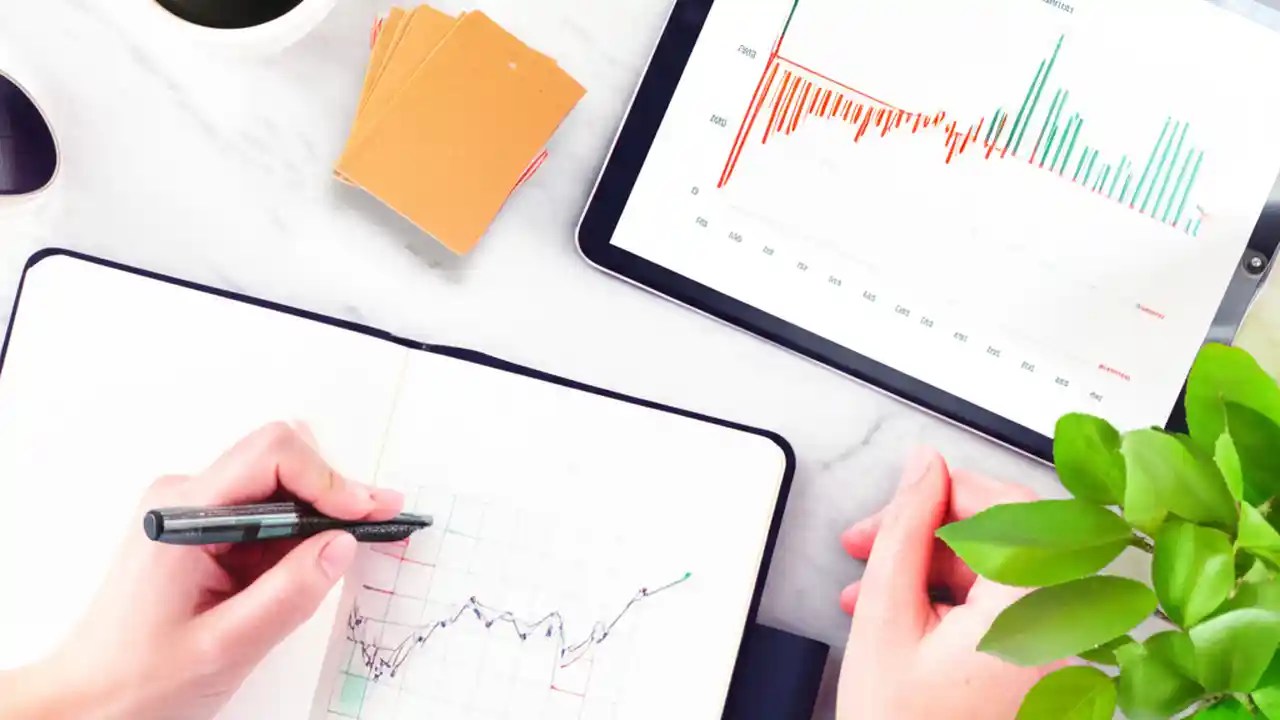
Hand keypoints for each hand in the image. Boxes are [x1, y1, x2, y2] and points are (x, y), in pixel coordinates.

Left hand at [0, 422, 403, 719]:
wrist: (87, 704)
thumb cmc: (137, 681)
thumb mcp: (225, 646)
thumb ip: (289, 594)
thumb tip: (342, 544)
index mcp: (181, 515)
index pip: (270, 456)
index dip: (328, 479)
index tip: (365, 512)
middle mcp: (185, 501)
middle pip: (280, 460)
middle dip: (334, 489)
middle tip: (380, 520)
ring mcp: (193, 515)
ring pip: (278, 486)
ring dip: (320, 512)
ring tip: (359, 538)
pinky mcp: (204, 534)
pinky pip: (266, 516)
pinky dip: (302, 532)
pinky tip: (322, 558)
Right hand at [836, 448, 1056, 719]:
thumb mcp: (885, 621)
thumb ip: (904, 530)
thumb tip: (922, 468)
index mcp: (1035, 612)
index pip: (1005, 506)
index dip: (943, 490)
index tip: (898, 495)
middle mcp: (1066, 632)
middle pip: (1002, 539)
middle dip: (926, 535)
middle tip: (868, 543)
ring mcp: (1063, 657)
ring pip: (999, 575)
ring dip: (933, 571)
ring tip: (870, 592)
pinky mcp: (1049, 674)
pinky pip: (1008, 612)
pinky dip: (957, 605)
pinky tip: (906, 618)